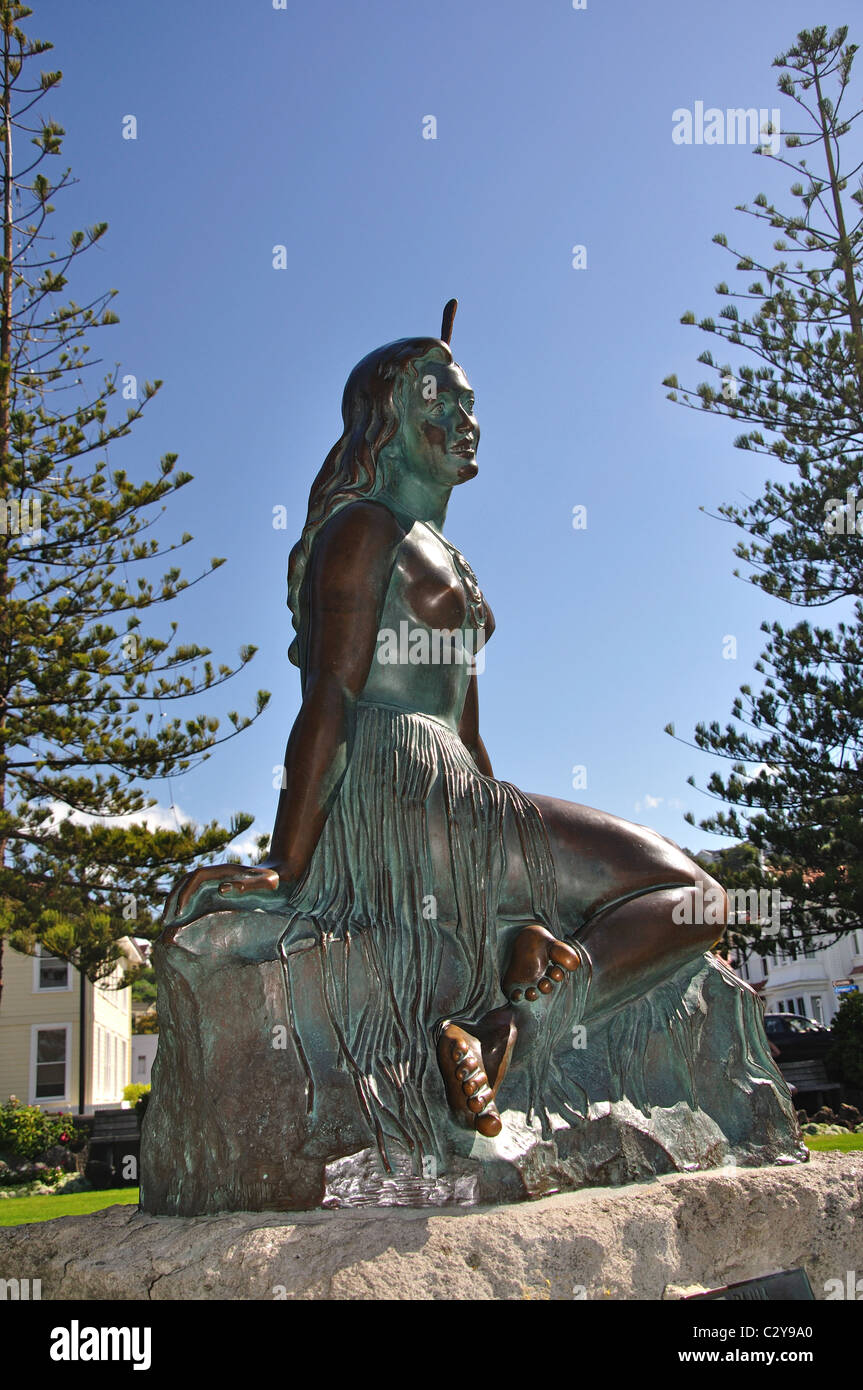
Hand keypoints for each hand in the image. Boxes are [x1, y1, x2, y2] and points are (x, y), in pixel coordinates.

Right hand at [164, 862, 290, 927]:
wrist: (285, 876)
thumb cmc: (279, 881)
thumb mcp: (268, 884)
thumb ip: (248, 885)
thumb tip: (221, 889)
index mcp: (226, 871)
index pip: (197, 878)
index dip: (185, 893)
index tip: (179, 912)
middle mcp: (218, 874)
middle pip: (187, 881)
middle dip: (174, 898)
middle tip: (165, 920)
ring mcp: (218, 881)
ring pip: (189, 888)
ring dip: (177, 901)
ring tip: (168, 922)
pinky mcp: (221, 891)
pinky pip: (198, 896)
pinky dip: (187, 906)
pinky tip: (183, 921)